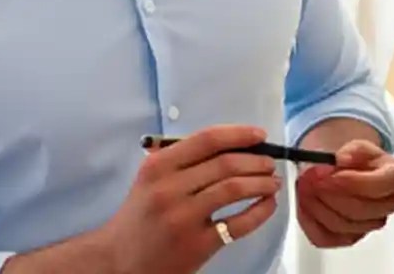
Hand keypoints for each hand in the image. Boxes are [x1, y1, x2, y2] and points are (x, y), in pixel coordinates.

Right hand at [99, 126, 281, 273]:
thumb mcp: (149, 180)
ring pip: (234, 189)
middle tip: (269, 162)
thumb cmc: (140, 216)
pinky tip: (268, 204)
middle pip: (225, 164)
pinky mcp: (198, 244)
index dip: (238, 134)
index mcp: (157, 167)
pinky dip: (260, 211)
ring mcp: (184, 217)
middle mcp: (169, 189)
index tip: (259, 135)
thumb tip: (230, 145)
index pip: (205, 140)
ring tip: (272, 181)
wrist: (121, 259)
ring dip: (261, 182)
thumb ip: (180, 160)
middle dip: (256, 160)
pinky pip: (239, 223)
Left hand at [295, 139, 393, 247]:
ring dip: (316, 204)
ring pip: (341, 225)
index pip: (379, 185)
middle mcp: (387, 205)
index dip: (352, 182)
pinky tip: (303, 203)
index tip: (330, 173)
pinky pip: (326, 237)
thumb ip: (352, 150)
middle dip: (328, 192)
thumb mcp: (355, 145)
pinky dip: (309, 221)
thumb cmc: (353, 160)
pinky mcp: (348, 237)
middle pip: (359, 209)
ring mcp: (369, 224)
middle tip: (309, 177)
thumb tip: (342, 159)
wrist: (344, 171)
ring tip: (303, 185)